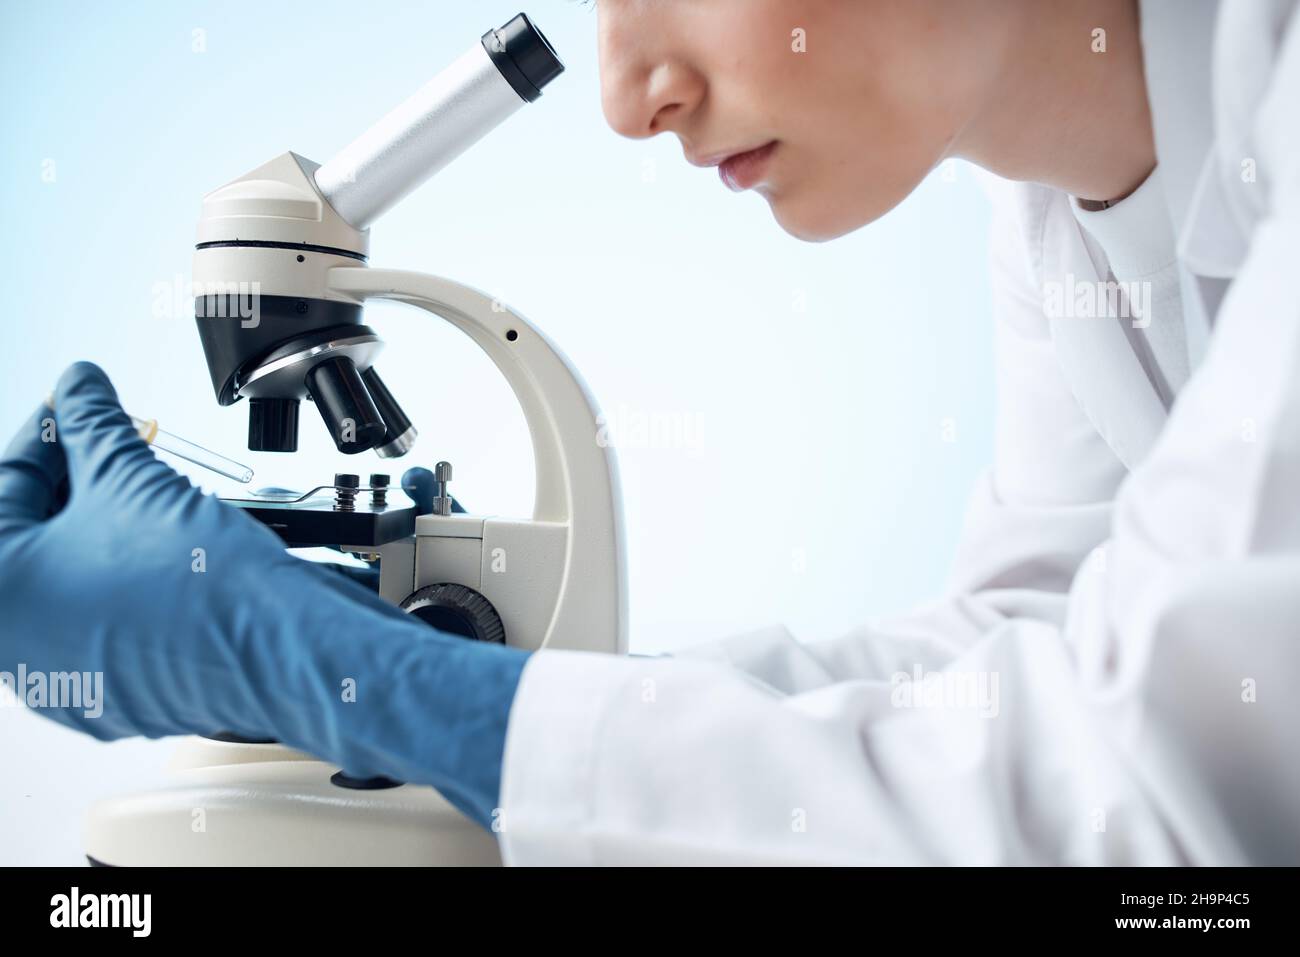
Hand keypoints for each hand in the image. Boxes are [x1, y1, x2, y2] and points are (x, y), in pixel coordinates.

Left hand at [0, 363, 527, 825]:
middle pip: (33, 539)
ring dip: (103, 534)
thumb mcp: (137, 477)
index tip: (79, 405)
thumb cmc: (203, 583)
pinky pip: (104, 625)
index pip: (7, 484)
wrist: (282, 649)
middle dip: (78, 484)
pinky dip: (126, 585)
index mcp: (0, 590)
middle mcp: (17, 649)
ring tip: (148, 497)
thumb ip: (93, 424)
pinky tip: (162, 552)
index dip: (53, 433)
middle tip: (118, 447)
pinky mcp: (113, 697)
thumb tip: (80, 388)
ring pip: (70, 585)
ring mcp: (63, 683)